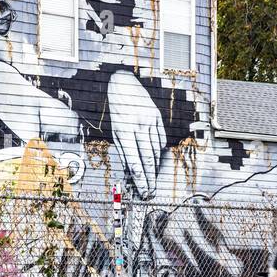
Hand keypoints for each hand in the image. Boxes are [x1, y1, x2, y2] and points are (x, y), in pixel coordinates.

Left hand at [107, 71, 164, 198]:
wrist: (124, 85)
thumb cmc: (117, 111)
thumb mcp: (115, 132)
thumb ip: (123, 152)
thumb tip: (129, 171)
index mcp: (124, 131)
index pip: (134, 161)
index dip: (140, 178)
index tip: (143, 190)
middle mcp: (138, 127)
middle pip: (147, 158)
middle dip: (150, 177)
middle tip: (150, 191)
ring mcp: (150, 121)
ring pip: (156, 150)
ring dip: (155, 167)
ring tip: (153, 179)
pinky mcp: (158, 117)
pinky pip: (161, 139)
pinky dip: (159, 151)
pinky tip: (157, 159)